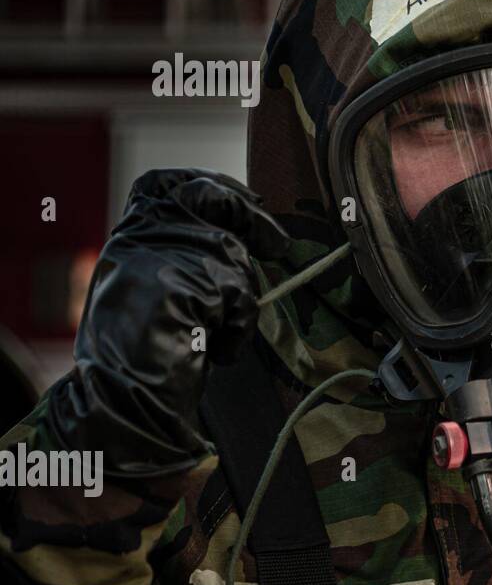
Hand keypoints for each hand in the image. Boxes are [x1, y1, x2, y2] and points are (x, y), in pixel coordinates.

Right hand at [48, 169, 290, 475]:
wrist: (120, 399)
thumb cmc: (138, 358)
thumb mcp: (150, 294)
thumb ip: (179, 259)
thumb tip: (235, 238)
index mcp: (126, 241)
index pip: (164, 185)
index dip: (211, 186)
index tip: (246, 198)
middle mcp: (139, 240)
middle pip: (206, 198)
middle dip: (248, 215)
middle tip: (277, 241)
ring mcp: (162, 259)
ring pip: (230, 253)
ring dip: (241, 294)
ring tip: (222, 329)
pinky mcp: (189, 283)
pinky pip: (239, 293)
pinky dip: (240, 324)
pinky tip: (223, 348)